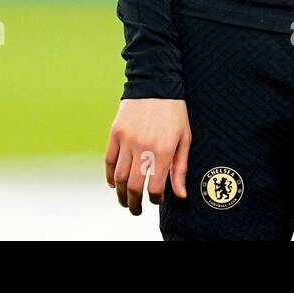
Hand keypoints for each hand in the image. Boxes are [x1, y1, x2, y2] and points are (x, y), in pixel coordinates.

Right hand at [104, 98, 191, 214]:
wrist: (155, 83)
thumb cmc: (174, 112)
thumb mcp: (184, 138)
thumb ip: (180, 168)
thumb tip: (180, 195)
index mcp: (162, 150)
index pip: (154, 187)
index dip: (154, 199)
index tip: (157, 200)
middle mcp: (143, 147)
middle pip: (133, 186)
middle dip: (134, 203)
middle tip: (136, 210)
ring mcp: (126, 140)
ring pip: (118, 177)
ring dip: (120, 193)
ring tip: (125, 200)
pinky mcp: (115, 133)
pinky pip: (108, 160)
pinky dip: (109, 176)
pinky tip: (114, 183)